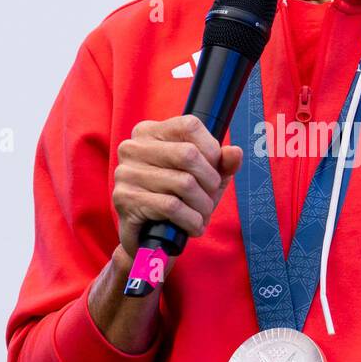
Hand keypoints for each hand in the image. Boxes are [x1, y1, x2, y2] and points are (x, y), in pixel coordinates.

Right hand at [113, 114, 242, 265]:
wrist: (148, 236)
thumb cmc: (177, 199)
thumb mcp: (204, 178)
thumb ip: (222, 163)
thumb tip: (235, 152)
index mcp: (150, 132)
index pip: (190, 125)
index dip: (212, 150)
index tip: (214, 171)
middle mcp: (133, 147)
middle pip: (188, 154)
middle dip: (210, 181)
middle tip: (210, 197)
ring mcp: (126, 172)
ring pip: (183, 183)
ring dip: (203, 205)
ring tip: (202, 215)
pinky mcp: (125, 199)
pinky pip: (172, 206)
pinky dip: (191, 220)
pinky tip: (193, 226)